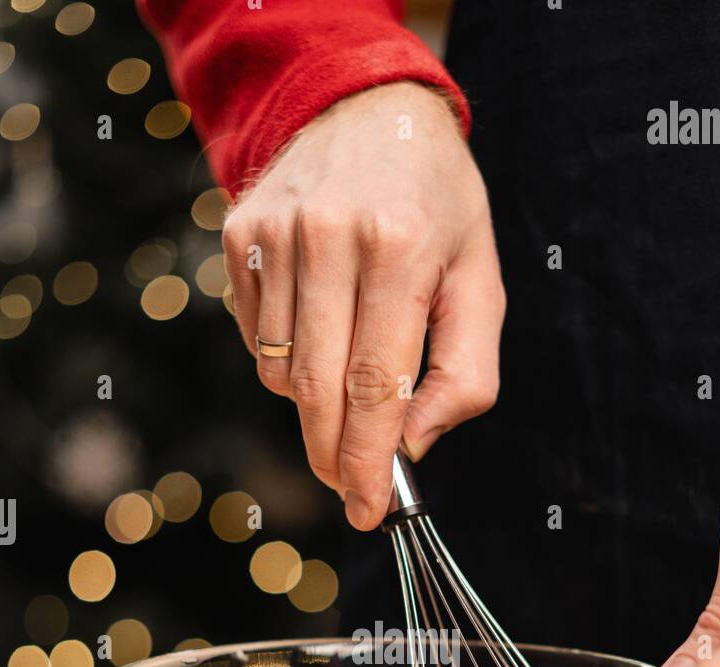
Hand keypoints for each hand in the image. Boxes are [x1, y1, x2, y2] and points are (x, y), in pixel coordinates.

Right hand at [223, 82, 504, 528]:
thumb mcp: (479, 278)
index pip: (375, 385)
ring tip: (348, 371)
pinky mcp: (240, 234)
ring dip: (314, 402)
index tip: (368, 511)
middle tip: (353, 487)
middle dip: (335, 455)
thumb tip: (415, 444)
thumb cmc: (435, 203)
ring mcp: (275, 233)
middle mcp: (330, 237)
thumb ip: (465, 372)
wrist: (363, 102)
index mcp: (401, 247)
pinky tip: (318, 327)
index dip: (369, 461)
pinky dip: (284, 357)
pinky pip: (255, 337)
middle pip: (317, 389)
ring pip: (279, 371)